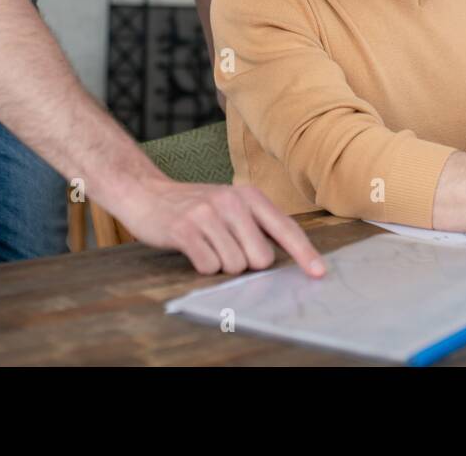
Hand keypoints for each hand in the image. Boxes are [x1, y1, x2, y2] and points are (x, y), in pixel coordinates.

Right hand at [119, 178, 326, 277]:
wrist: (146, 192)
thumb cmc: (195, 206)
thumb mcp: (230, 205)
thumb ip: (257, 225)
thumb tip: (289, 255)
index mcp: (249, 196)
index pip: (285, 228)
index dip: (304, 253)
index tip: (319, 273)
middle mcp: (231, 201)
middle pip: (261, 258)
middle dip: (246, 264)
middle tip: (225, 248)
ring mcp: (207, 214)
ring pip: (235, 265)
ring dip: (221, 265)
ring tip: (206, 245)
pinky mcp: (184, 229)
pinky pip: (208, 266)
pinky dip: (203, 266)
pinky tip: (193, 249)